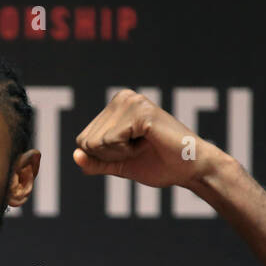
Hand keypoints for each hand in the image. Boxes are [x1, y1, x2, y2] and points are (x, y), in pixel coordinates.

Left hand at [72, 89, 219, 187]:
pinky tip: (148, 143)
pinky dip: (126, 152)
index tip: (131, 151)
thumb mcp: (119, 165)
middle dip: (110, 156)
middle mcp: (122, 98)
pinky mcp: (139, 112)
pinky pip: (110, 142)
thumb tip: (75, 155)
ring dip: (119, 154)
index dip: (104, 157)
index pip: (83, 141)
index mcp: (116, 106)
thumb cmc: (160, 164)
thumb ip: (96, 162)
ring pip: (96, 143)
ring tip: (144, 145)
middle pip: (86, 141)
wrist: (190, 168)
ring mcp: (131, 102)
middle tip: (139, 150)